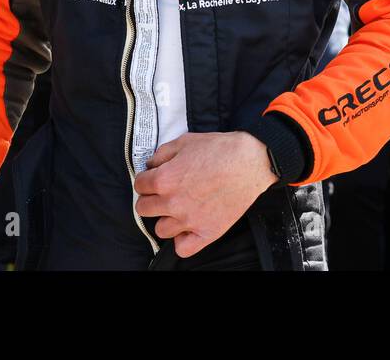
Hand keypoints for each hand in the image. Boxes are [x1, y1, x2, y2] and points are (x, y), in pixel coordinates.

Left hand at [133, 131, 276, 258]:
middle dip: (150, 198)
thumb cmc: (219, 149)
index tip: (153, 178)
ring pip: (161, 230)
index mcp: (165, 179)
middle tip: (162, 193)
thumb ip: (162, 153)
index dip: (146, 179)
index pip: (139, 185)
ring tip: (176, 210)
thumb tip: (151, 164)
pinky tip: (187, 228)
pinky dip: (182, 240)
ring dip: (166, 219)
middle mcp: (173, 202)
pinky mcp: (207, 232)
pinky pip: (183, 249)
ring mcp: (189, 220)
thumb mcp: (185, 141)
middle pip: (143, 209)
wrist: (250, 162)